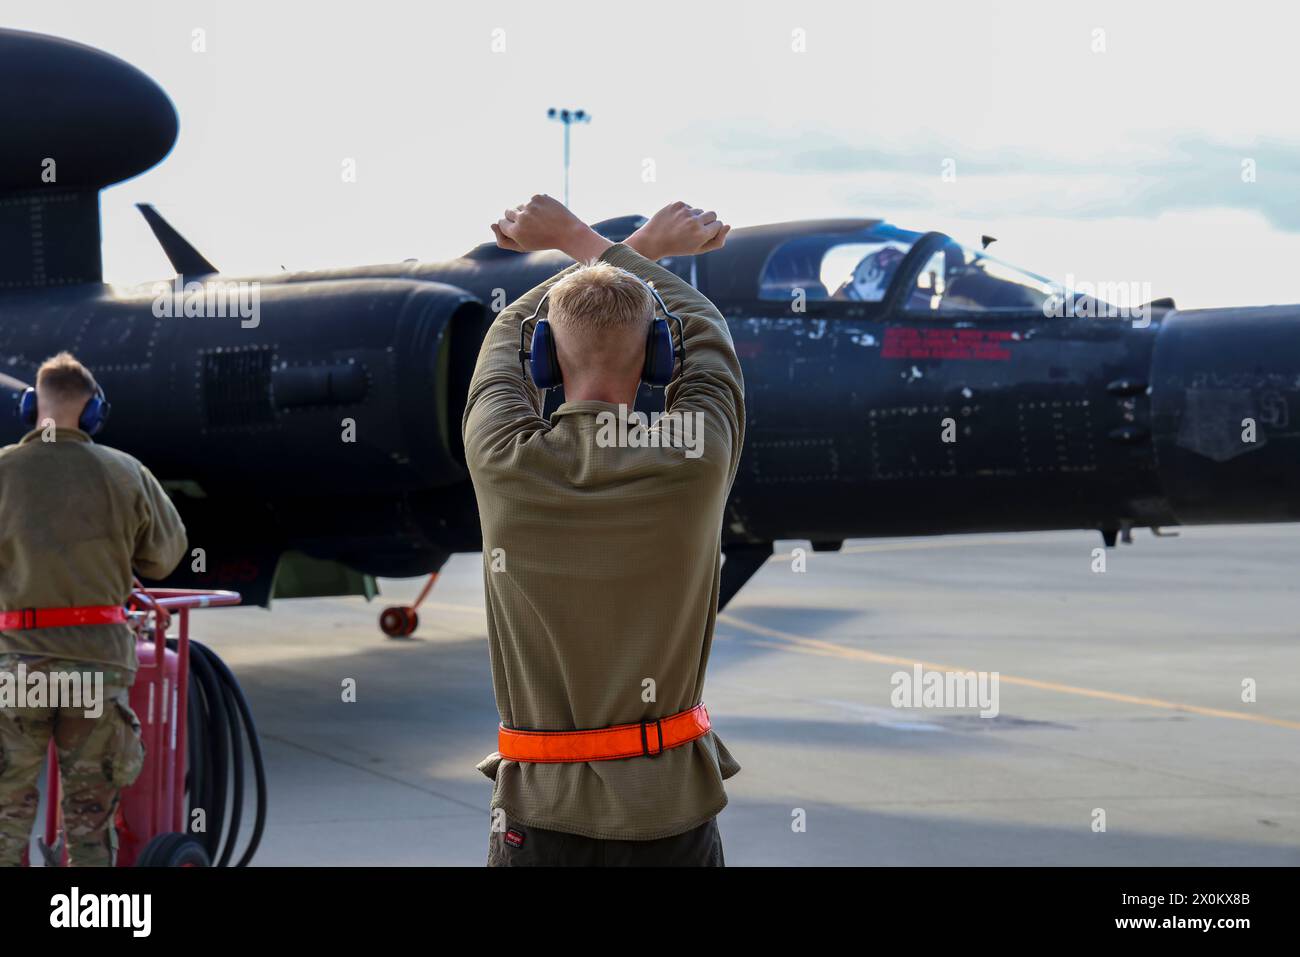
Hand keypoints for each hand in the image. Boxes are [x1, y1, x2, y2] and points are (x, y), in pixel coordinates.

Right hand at [492, 194, 610, 259]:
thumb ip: (503, 240)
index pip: (500, 222)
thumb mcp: (523, 246)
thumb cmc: (544, 242)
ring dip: (526, 211)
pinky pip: (530, 199)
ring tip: (539, 220)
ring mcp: (530, 205)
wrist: (568, 233)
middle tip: (530, 225)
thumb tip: (491, 224)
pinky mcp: (538, 197)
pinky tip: (545, 213)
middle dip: (515, 217)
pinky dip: (536, 205)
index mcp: (516, 231)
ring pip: (519, 205)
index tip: (520, 230)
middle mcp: (522, 217)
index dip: (510, 227)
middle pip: (507, 211)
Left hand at [625, 202, 730, 259]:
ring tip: (682, 227)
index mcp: (701, 234)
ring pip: (700, 210)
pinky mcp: (677, 203)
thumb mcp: (699, 249)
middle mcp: (694, 221)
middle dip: (707, 221)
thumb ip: (717, 241)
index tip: (702, 235)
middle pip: (713, 214)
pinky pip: (688, 206)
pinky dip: (684, 212)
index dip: (712, 230)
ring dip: (694, 217)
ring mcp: (685, 211)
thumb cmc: (678, 247)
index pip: (719, 224)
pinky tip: (675, 221)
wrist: (652, 241)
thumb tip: (728, 225)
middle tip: (694, 230)